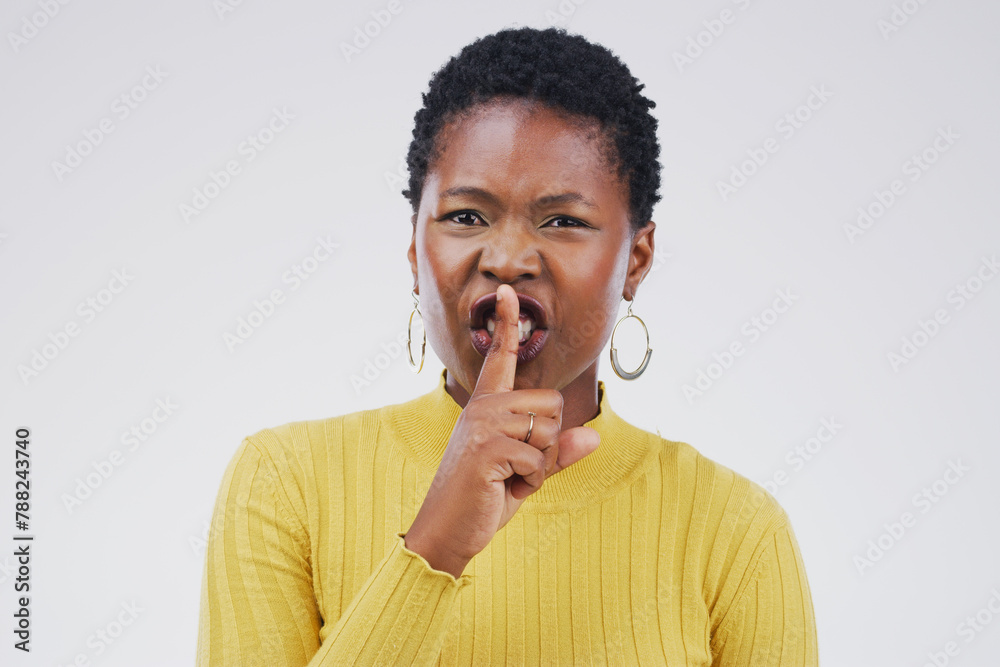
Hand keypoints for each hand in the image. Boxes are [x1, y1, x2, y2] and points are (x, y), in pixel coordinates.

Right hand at [404, 284, 599, 577]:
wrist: (447, 532)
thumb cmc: (484, 499)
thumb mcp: (528, 473)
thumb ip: (557, 453)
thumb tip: (594, 437)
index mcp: (488, 406)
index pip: (501, 357)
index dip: (508, 324)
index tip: (509, 292)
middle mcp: (484, 407)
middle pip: (552, 404)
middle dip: (548, 444)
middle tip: (517, 468)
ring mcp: (484, 424)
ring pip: (549, 431)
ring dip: (540, 466)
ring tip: (508, 478)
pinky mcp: (488, 448)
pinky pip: (540, 460)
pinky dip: (531, 483)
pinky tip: (504, 489)